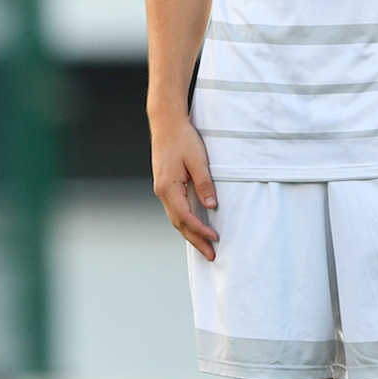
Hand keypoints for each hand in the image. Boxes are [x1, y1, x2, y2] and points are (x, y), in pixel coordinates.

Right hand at [151, 111, 218, 259]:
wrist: (166, 123)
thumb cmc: (182, 138)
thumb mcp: (198, 160)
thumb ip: (204, 183)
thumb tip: (211, 205)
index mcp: (168, 187)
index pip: (185, 217)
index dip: (200, 230)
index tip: (215, 238)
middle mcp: (162, 192)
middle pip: (179, 223)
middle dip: (195, 241)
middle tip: (211, 256)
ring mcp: (162, 189)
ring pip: (176, 219)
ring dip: (190, 234)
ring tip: (205, 247)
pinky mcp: (166, 186)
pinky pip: (176, 210)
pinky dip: (186, 222)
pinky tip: (195, 227)